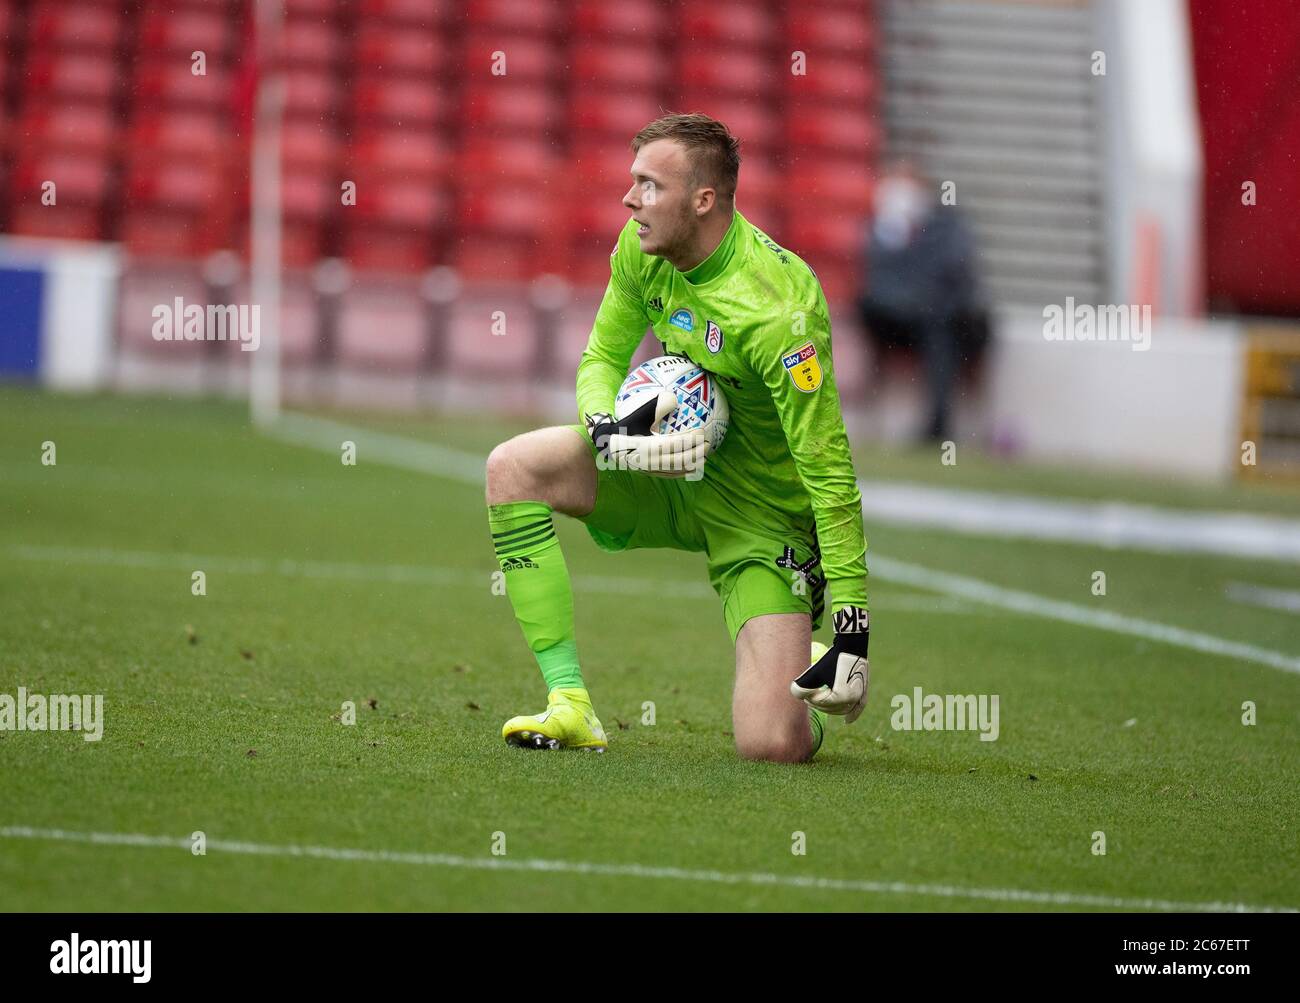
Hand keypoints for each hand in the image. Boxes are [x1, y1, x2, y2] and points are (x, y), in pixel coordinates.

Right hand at [585, 389, 710, 477]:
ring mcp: (650, 469)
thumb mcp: (638, 414)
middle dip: (696, 453)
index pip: (675, 444)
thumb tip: (674, 397)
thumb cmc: (624, 427)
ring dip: (692, 463)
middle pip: (679, 459)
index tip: (702, 432)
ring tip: (704, 456)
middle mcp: (650, 461)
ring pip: (676, 469)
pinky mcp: (649, 474)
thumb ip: (656, 406)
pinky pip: (670, 475)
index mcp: (648, 446)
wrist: (606, 446)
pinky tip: (692, 467)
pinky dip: (682, 472)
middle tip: (708, 444)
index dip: (690, 439)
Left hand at [790, 606, 869, 722]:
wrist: (851, 645)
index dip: (809, 697)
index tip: (803, 690)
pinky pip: (858, 707)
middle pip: (831, 708)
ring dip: (830, 708)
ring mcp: (860, 697)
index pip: (821, 703)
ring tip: (820, 700)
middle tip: (808, 695)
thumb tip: (796, 697)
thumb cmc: (831, 658)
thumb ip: (802, 687)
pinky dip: (852, 714)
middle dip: (818, 703)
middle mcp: (853, 700)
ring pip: (842, 709)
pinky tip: (847, 721)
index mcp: (841, 696)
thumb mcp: (813, 673)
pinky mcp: (864, 692)